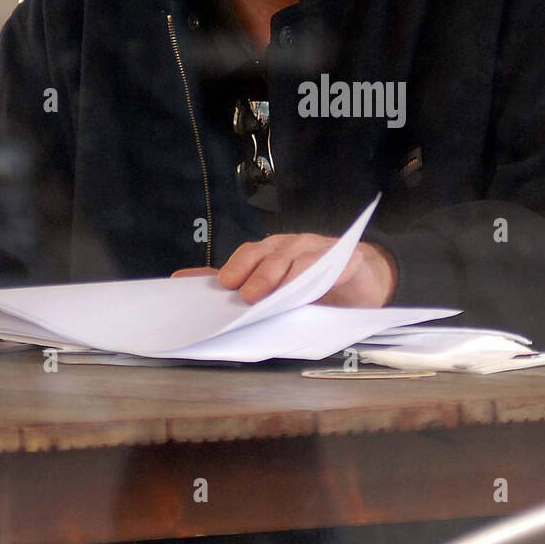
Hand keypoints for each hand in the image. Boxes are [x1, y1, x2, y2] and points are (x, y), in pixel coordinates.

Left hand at [174, 235, 397, 306]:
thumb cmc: (312, 282)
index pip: (251, 253)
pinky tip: (313, 286)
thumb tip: (182, 279)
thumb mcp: (274, 286)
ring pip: (299, 259)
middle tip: (247, 296)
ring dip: (285, 277)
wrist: (361, 277)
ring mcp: (320, 250)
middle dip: (259, 274)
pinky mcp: (346, 260)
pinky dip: (322, 272)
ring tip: (275, 297)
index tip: (223, 284)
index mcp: (273, 251)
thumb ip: (233, 282)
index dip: (237, 266)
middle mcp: (294, 246)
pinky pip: (332, 264)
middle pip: (272, 255)